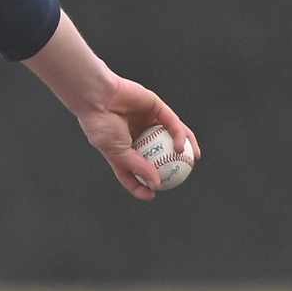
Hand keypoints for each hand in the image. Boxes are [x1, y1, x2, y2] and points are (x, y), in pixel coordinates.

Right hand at [22, 11, 201, 200]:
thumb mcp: (117, 153)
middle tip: (183, 174)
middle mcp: (136, 134)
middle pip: (159, 151)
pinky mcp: (156, 108)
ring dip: (185, 147)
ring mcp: (146, 120)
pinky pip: (172, 123)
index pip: (135, 169)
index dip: (143, 183)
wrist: (97, 98)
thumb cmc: (101, 125)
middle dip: (173, 163)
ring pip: (170, 135)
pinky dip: (179, 135)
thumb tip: (156, 184)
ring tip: (194, 159)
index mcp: (122, 147)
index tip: (153, 193)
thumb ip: (137, 167)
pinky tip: (182, 147)